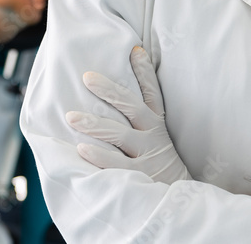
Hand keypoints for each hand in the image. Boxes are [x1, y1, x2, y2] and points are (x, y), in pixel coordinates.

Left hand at [66, 46, 190, 183]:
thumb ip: (141, 119)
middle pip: (131, 106)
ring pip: (119, 134)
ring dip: (94, 123)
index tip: (134, 49)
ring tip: (70, 116)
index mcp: (157, 123)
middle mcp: (152, 135)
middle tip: (86, 77)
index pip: (152, 92)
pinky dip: (99, 155)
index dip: (144, 70)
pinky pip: (116, 164)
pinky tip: (81, 148)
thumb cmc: (161, 166)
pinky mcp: (140, 176)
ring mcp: (147, 155)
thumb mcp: (159, 138)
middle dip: (108, 90)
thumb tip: (117, 94)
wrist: (180, 201)